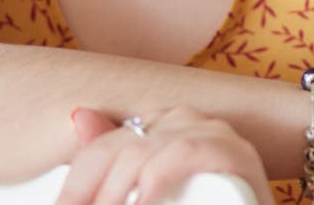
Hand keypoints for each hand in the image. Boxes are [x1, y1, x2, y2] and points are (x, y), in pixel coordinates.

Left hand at [57, 104, 275, 204]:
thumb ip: (116, 162)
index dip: (77, 185)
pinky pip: (185, 150)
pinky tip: (145, 200)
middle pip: (121, 147)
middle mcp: (187, 121)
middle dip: (92, 194)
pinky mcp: (237, 152)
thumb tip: (80, 116)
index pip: (106, 145)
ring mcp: (214, 133)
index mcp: (163, 127)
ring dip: (117, 193)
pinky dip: (156, 178)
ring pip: (145, 150)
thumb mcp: (150, 192)